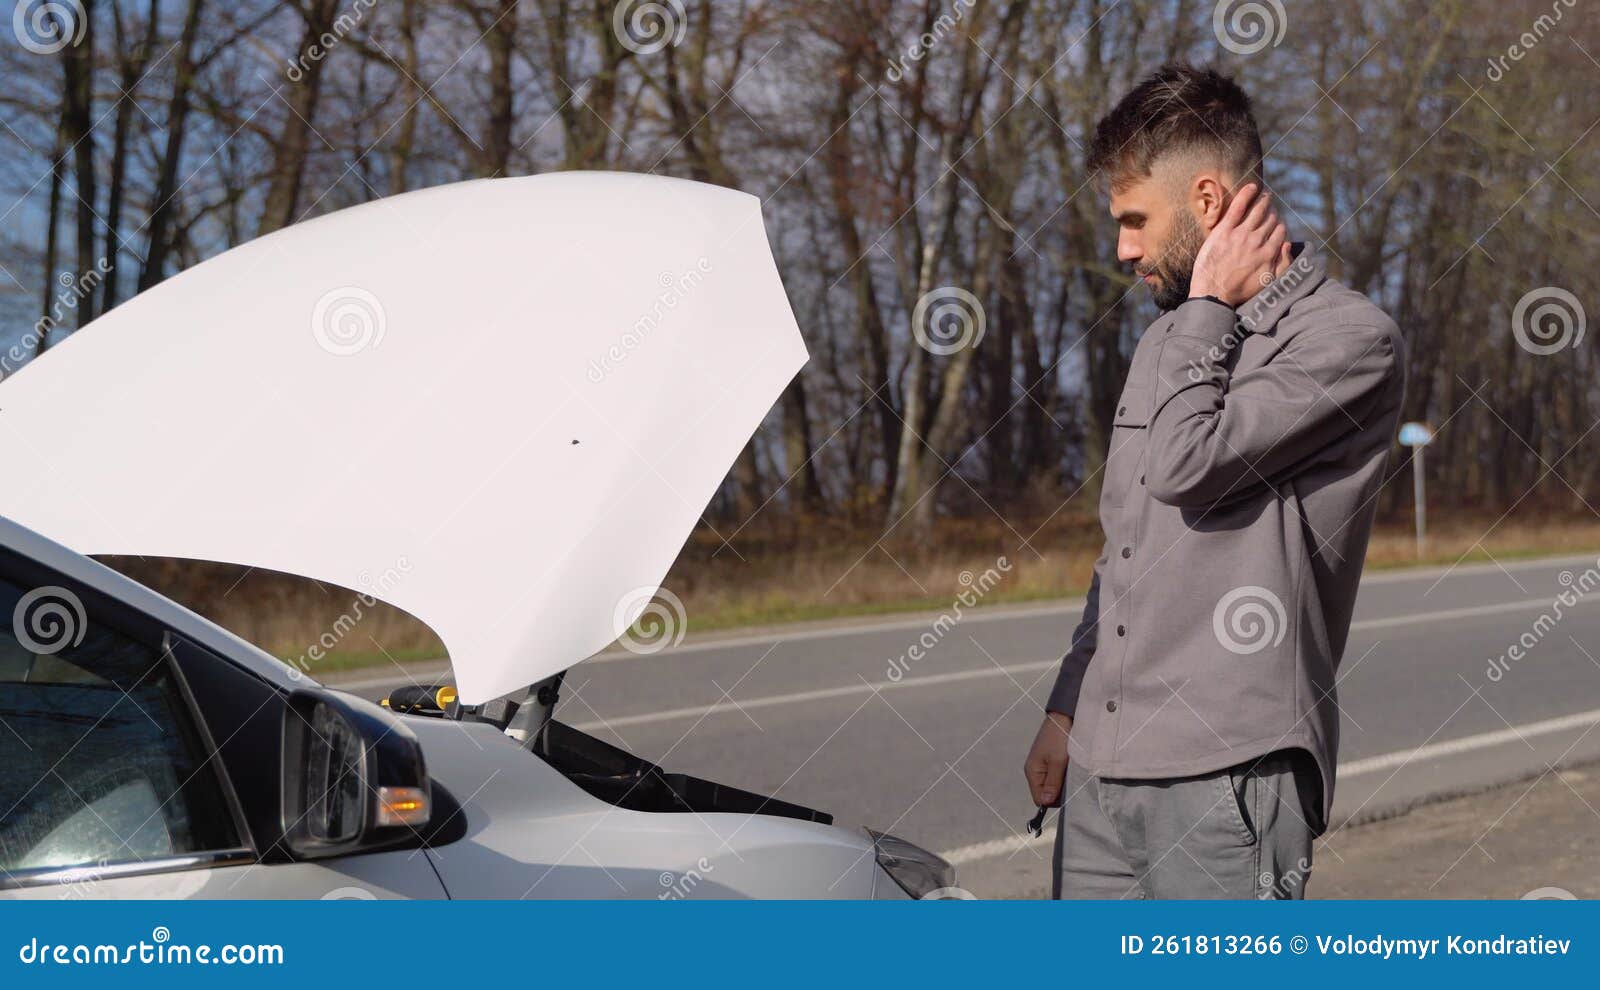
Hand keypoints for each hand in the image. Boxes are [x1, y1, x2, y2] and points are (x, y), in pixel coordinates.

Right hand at [1023, 711, 1072, 806]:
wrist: (1064, 716)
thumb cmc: (1059, 737)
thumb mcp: (1057, 761)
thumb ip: (1052, 783)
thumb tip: (1045, 803)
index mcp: (1032, 771)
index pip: (1039, 798)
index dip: (1052, 800)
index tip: (1066, 793)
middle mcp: (1036, 770)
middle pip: (1046, 793)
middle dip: (1059, 791)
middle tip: (1071, 781)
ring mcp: (1043, 766)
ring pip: (1053, 785)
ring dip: (1063, 783)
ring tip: (1072, 772)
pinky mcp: (1051, 761)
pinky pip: (1057, 776)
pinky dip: (1065, 775)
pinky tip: (1071, 768)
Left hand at [1188, 183, 1290, 306]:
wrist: (1212, 294)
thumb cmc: (1238, 292)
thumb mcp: (1268, 283)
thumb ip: (1283, 265)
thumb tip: (1288, 244)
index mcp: (1268, 253)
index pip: (1280, 231)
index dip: (1279, 226)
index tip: (1276, 224)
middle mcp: (1257, 241)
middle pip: (1270, 219)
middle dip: (1272, 212)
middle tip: (1270, 207)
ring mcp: (1240, 235)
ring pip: (1258, 211)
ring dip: (1264, 201)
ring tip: (1265, 196)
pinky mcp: (1224, 231)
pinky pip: (1238, 207)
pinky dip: (1246, 194)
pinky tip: (1252, 186)